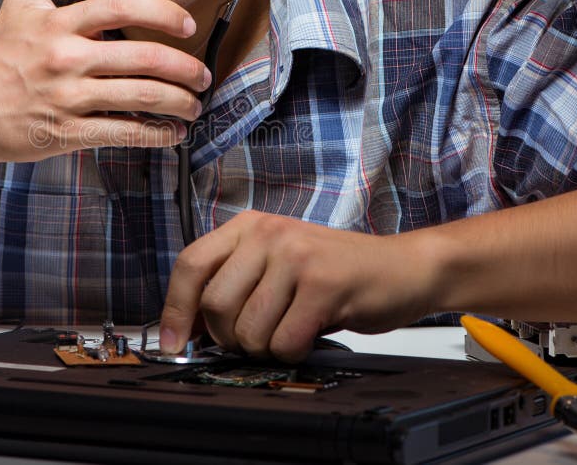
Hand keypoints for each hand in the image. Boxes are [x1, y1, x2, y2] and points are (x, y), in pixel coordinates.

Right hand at [0, 0, 210, 166]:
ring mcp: (68, 98)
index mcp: (59, 23)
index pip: (122, 7)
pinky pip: (123, 133)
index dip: (163, 13)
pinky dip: (156, 134)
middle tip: (203, 75)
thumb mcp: (17, 1)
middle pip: (143, 58)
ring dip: (179, 102)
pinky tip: (174, 132)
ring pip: (140, 98)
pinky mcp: (68, 132)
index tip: (188, 24)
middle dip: (185, 67)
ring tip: (195, 103)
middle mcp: (67, 59)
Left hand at [159, 210, 438, 362]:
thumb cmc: (335, 272)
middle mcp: (268, 234)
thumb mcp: (277, 264)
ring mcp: (296, 256)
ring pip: (248, 329)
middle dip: (229, 337)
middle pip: (215, 304)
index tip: (173, 345)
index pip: (191, 264)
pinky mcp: (323, 284)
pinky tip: (311, 332)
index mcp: (250, 226)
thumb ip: (235, 284)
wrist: (403, 267)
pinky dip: (293, 351)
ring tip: (289, 329)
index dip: (175, 310)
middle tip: (256, 337)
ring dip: (265, 347)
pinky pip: (284, 341)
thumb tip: (189, 331)